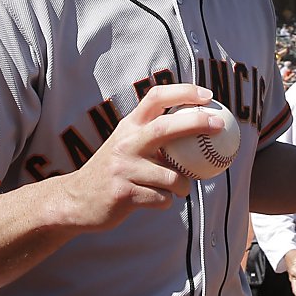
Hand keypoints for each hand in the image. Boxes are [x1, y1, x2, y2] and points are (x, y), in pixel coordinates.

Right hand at [51, 83, 224, 233]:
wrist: (75, 200)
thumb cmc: (114, 171)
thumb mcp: (127, 144)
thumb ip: (154, 135)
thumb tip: (199, 127)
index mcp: (129, 126)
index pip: (155, 98)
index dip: (183, 92)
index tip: (208, 95)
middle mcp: (125, 143)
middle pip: (164, 128)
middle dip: (195, 123)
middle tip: (220, 124)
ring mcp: (123, 168)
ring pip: (170, 176)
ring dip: (183, 185)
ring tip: (182, 189)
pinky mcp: (123, 193)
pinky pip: (161, 199)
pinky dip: (166, 202)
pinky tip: (158, 201)